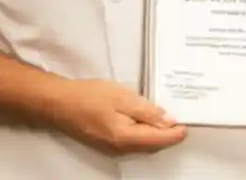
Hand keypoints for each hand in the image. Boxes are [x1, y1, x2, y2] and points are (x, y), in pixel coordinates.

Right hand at [51, 79, 186, 156]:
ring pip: (142, 145)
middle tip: (180, 120)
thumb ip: (146, 110)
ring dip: (155, 135)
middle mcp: (120, 148)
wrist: (59, 103)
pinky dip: (143, 134)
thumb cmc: (89, 96)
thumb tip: (168, 121)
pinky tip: (146, 121)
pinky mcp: (106, 143)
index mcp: (125, 137)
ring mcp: (112, 148)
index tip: (187, 126)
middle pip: (151, 146)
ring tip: (166, 119)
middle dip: (167, 136)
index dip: (175, 134)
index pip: (158, 140)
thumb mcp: (121, 97)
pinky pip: (132, 142)